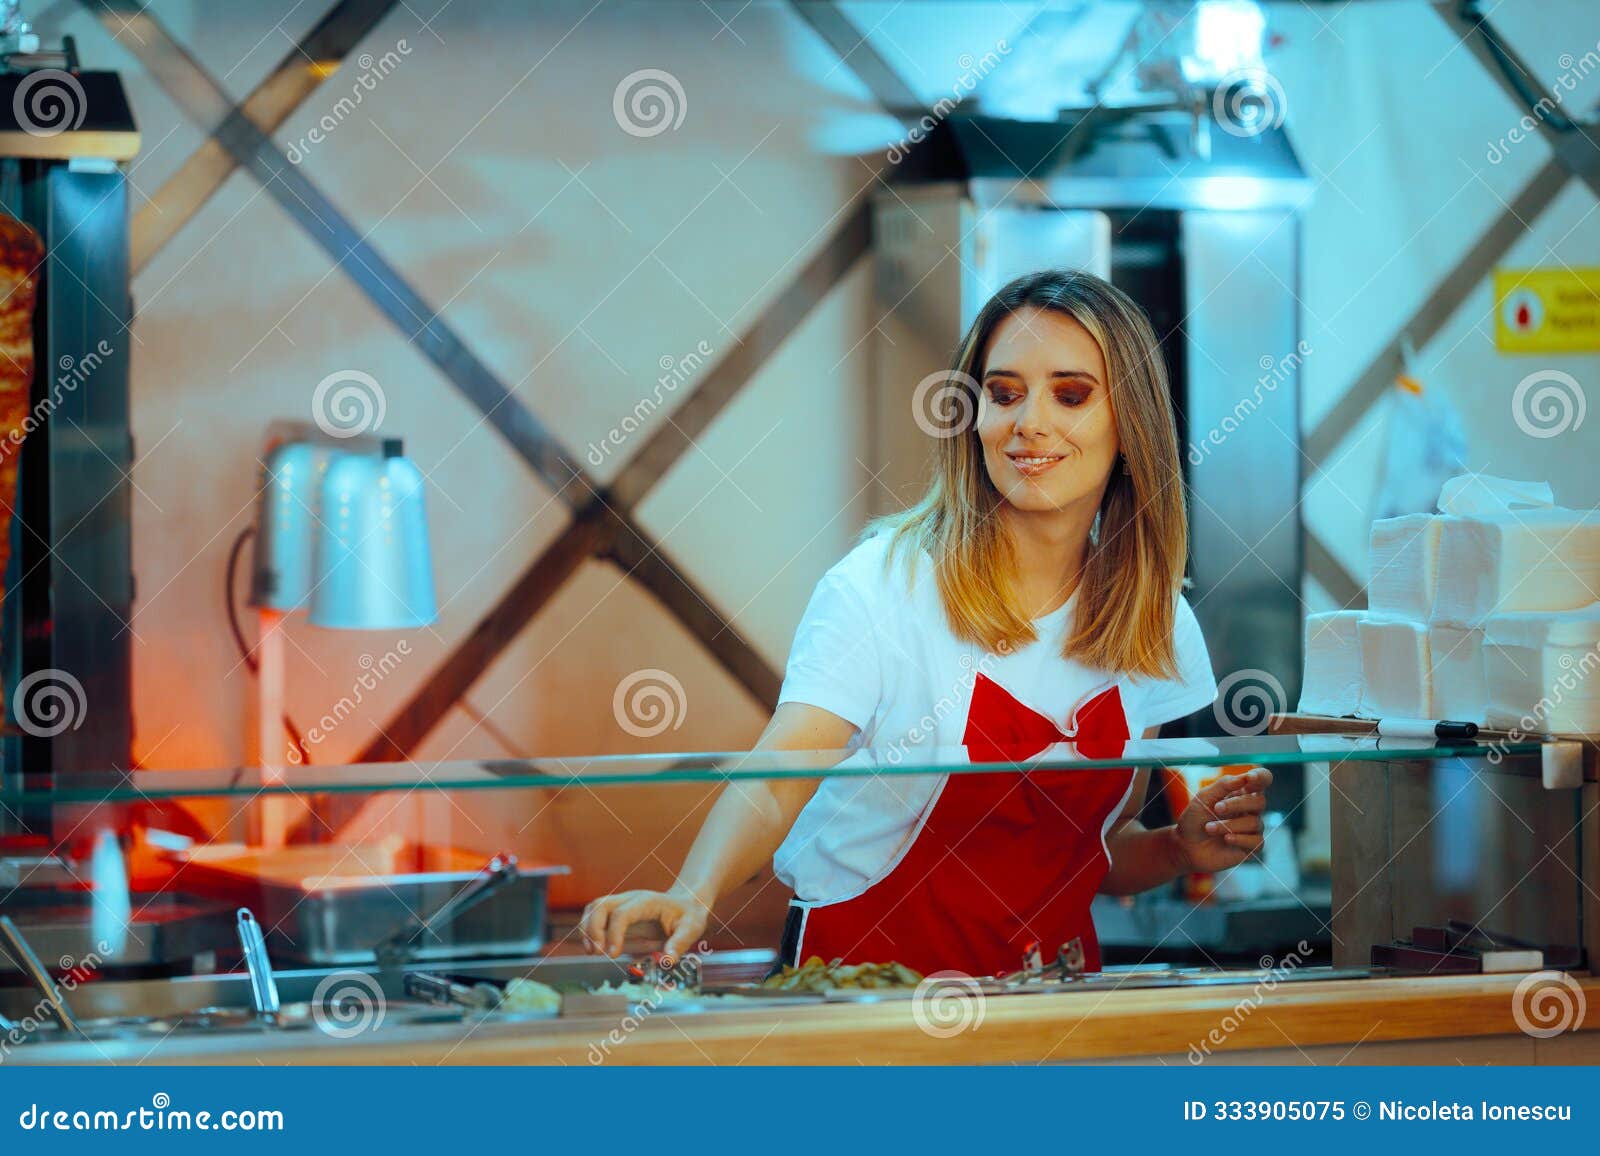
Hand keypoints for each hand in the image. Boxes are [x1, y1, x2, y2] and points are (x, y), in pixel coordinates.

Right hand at [580, 888, 710, 961]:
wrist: (686, 903)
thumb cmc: (688, 916)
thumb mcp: (692, 928)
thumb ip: (680, 943)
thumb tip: (667, 961)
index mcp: (646, 902)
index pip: (621, 914)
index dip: (613, 934)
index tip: (612, 955)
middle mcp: (630, 899)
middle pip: (600, 905)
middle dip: (592, 929)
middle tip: (596, 953)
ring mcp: (621, 903)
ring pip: (593, 908)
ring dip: (587, 929)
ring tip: (592, 951)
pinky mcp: (617, 911)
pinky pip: (595, 914)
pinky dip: (589, 929)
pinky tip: (594, 947)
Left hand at [1173, 767, 1272, 873]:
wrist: (1186, 846)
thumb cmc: (1195, 819)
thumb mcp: (1204, 797)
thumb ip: (1224, 785)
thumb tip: (1245, 777)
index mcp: (1241, 793)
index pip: (1261, 780)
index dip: (1260, 776)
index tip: (1249, 778)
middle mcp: (1250, 810)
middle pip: (1259, 801)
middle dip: (1237, 804)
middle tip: (1217, 808)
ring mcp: (1252, 829)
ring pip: (1254, 822)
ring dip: (1228, 825)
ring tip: (1209, 828)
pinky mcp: (1252, 847)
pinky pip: (1256, 841)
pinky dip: (1239, 838)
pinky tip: (1225, 839)